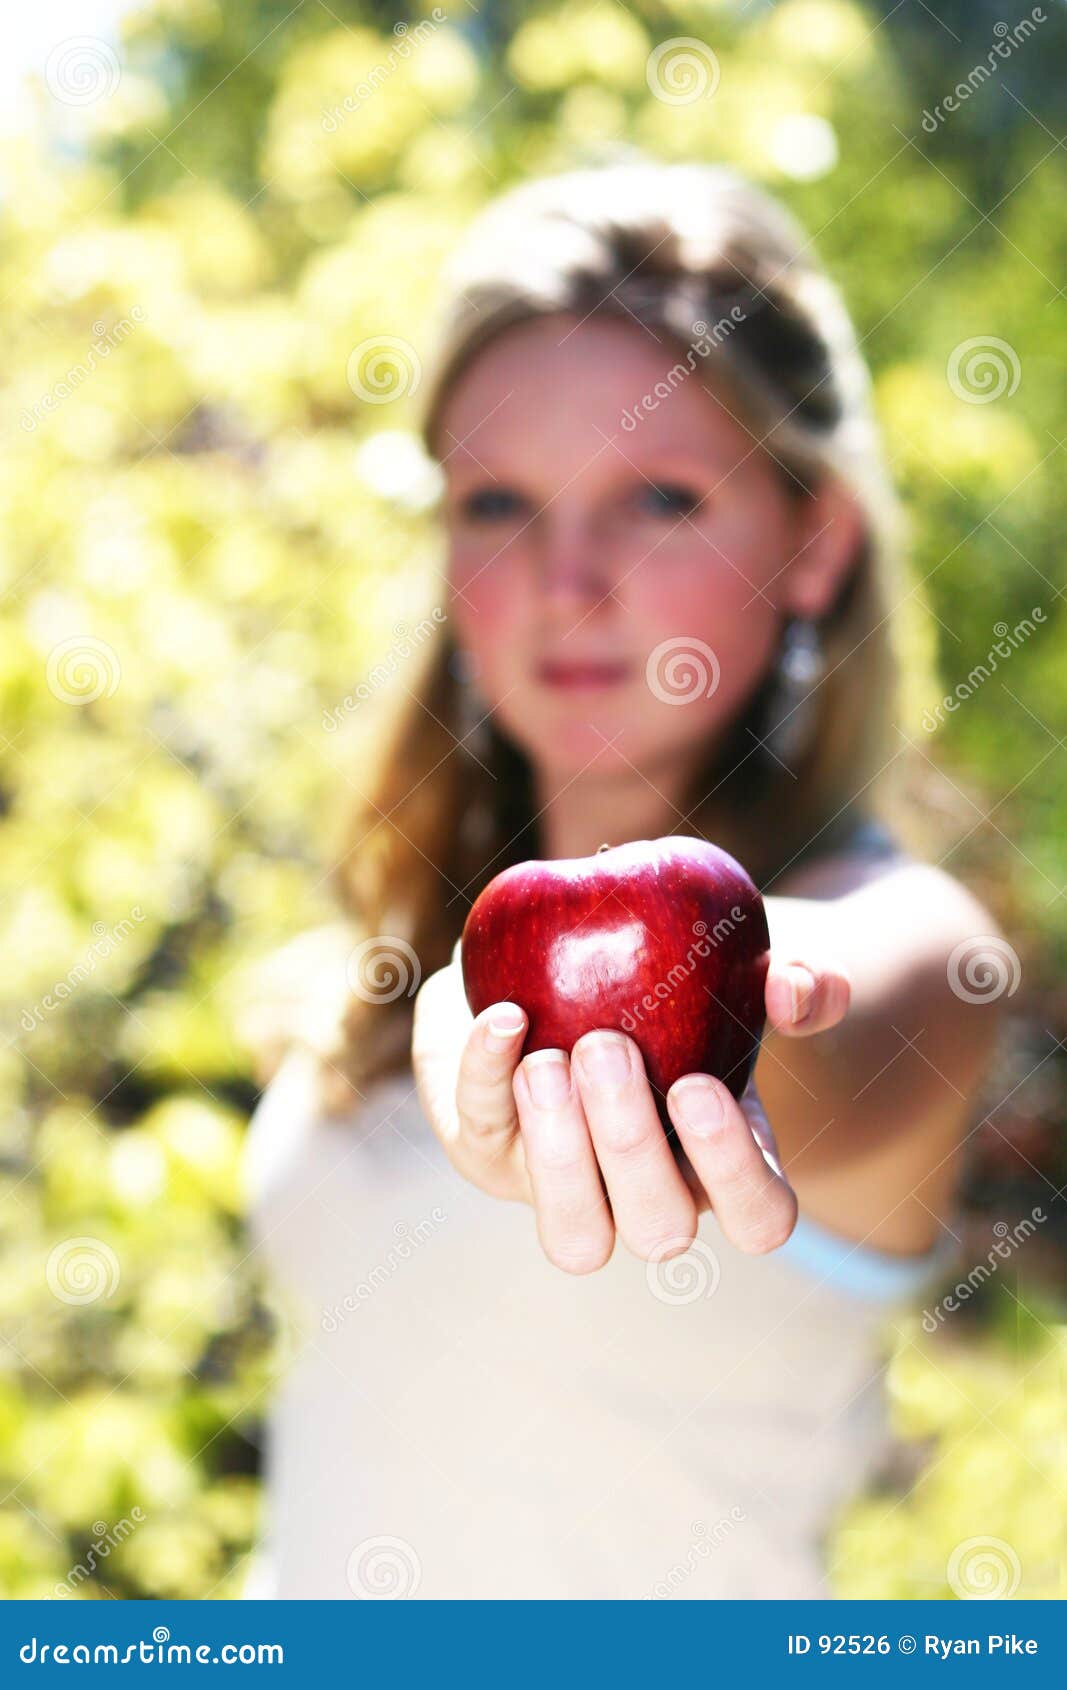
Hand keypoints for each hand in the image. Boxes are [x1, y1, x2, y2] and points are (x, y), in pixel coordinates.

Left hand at [412, 941, 849, 1273]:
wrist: (559, 968)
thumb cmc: (679, 986)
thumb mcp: (743, 975)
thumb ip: (798, 977)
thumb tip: (793, 987)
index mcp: (720, 1165)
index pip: (759, 1216)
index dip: (733, 1171)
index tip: (696, 1087)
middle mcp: (644, 1198)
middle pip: (658, 1228)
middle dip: (630, 1143)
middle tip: (606, 1047)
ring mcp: (562, 1190)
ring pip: (574, 1236)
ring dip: (560, 1151)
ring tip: (547, 1061)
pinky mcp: (489, 1151)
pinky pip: (484, 1131)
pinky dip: (486, 1075)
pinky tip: (501, 1017)